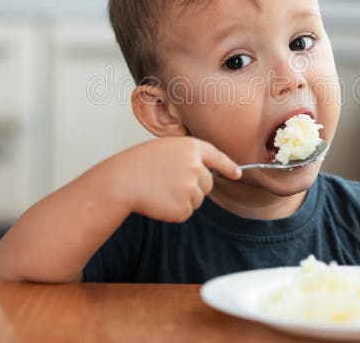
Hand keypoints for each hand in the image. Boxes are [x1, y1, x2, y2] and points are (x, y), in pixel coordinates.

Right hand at [105, 136, 241, 223]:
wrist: (122, 182)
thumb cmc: (138, 164)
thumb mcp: (165, 149)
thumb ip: (187, 157)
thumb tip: (202, 174)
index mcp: (191, 147)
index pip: (217, 156)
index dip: (228, 166)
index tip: (237, 174)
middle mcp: (196, 166)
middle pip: (208, 183)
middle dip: (194, 186)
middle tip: (168, 182)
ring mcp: (191, 187)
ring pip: (197, 199)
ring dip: (182, 199)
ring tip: (160, 189)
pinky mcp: (183, 207)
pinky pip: (185, 212)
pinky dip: (173, 211)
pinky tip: (158, 201)